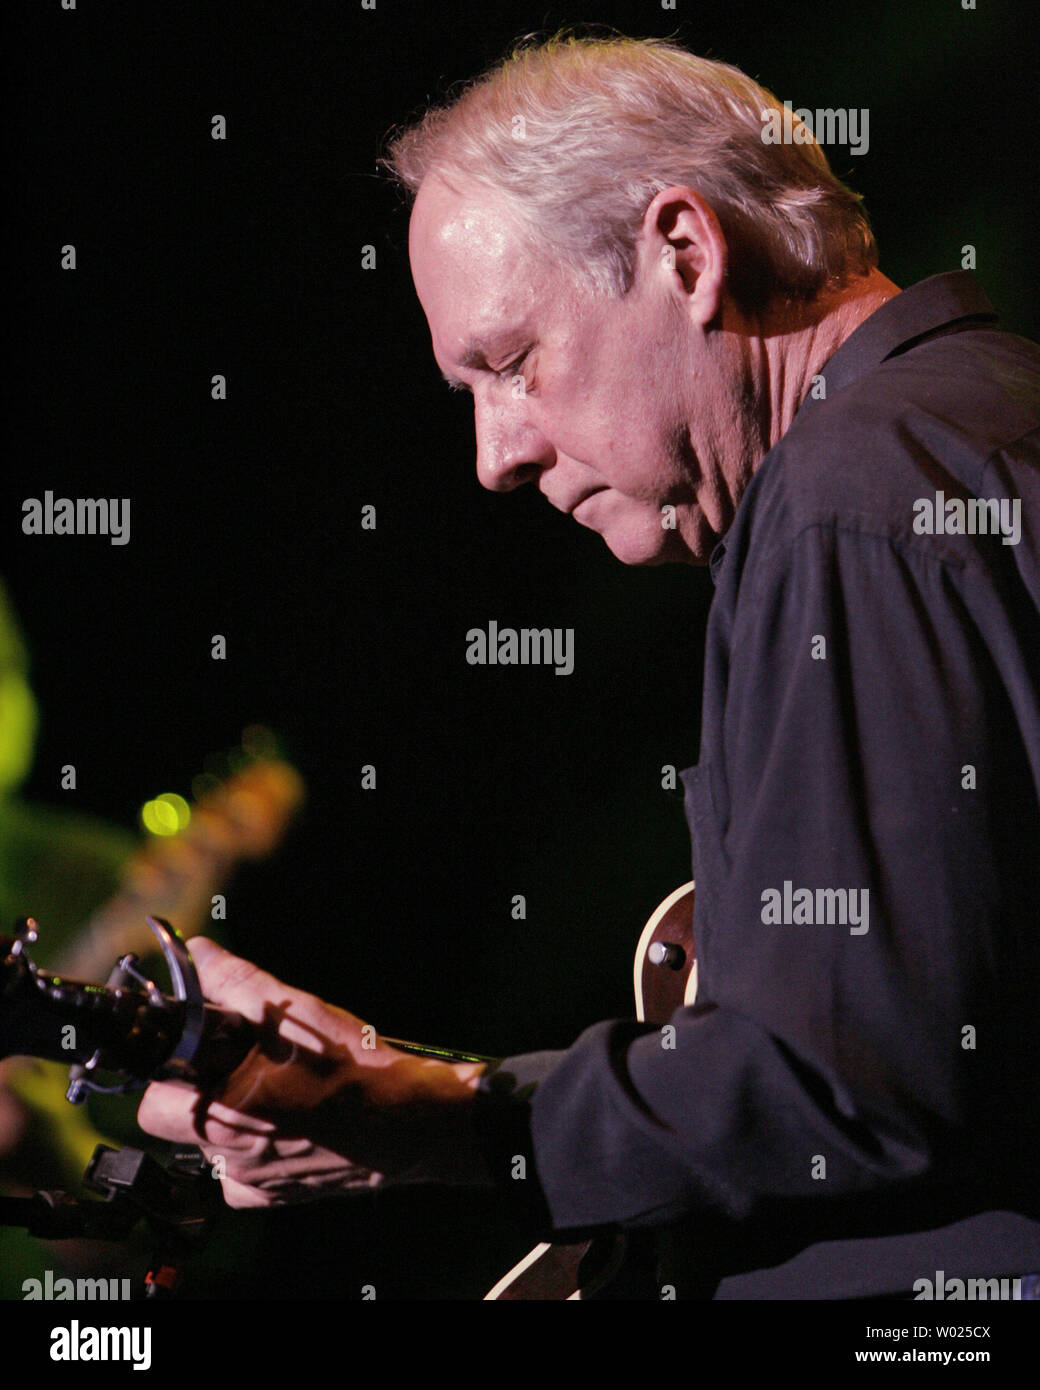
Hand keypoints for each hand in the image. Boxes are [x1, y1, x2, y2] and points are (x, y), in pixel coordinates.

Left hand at [137, 937, 489, 1206]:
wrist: (412, 1121)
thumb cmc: (358, 1067)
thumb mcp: (296, 1011)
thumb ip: (236, 981)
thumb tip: (200, 952)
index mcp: (226, 1109)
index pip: (152, 1096)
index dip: (168, 1063)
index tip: (191, 1045)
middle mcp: (229, 1155)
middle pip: (169, 1122)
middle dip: (188, 1089)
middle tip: (225, 1062)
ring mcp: (250, 1183)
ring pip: (205, 1144)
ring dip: (222, 1115)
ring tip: (269, 1089)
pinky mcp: (272, 1198)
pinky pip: (237, 1173)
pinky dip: (249, 1148)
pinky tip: (285, 1121)